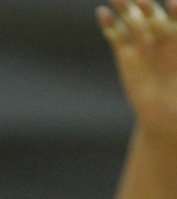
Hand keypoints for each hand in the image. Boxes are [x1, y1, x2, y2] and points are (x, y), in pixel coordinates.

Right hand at [98, 0, 176, 136]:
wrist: (166, 114)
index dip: (176, 13)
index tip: (174, 5)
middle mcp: (163, 37)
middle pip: (153, 15)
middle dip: (147, 7)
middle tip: (142, 1)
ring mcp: (143, 45)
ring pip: (133, 21)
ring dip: (125, 7)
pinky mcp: (126, 54)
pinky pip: (116, 36)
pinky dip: (109, 24)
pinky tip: (102, 13)